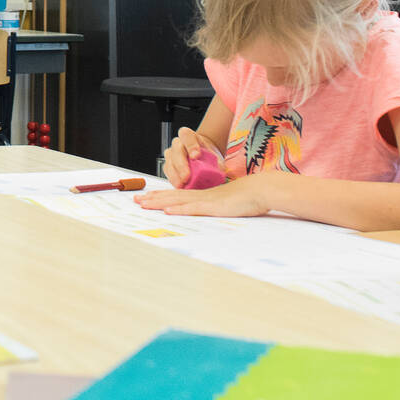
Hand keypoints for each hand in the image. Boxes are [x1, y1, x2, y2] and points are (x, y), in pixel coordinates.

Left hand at [135, 174, 271, 217]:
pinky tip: (168, 210)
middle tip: (137, 200)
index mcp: (205, 195)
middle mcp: (202, 195)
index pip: (179, 194)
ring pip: (178, 200)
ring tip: (144, 204)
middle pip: (173, 196)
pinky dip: (179, 209)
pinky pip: (193, 208)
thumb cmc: (249, 197)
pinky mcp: (214, 206)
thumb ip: (219, 205)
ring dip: (160, 202)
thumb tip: (214, 209)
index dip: (162, 196)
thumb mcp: (229, 202)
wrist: (262, 189)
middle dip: (154, 198)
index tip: (148, 198)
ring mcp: (207, 200)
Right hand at [160, 126, 211, 187]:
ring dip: (175, 175)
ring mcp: (171, 154)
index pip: (187, 136)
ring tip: (182, 185)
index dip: (191, 146)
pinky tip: (179, 186)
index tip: (196, 156)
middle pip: (176, 151)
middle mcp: (177, 143)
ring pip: (169, 163)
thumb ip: (216, 161)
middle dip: (181, 165)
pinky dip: (173, 180)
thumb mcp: (213, 155)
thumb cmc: (206, 154)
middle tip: (186, 176)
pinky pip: (168, 172)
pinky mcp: (168, 165)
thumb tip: (221, 169)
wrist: (200, 156)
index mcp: (189, 136)